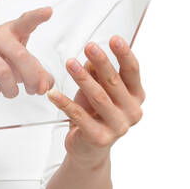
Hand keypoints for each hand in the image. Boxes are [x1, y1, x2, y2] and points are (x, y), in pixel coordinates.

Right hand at [0, 6, 55, 106]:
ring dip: (11, 89)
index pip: (25, 21)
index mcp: (11, 31)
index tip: (49, 12)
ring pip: (2, 72)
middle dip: (31, 77)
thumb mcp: (18, 64)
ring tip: (12, 93)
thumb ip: (36, 73)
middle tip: (35, 90)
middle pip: (19, 55)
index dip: (37, 17)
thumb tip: (46, 85)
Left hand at [46, 35, 144, 161]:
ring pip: (99, 97)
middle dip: (101, 62)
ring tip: (70, 63)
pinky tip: (53, 94)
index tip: (114, 38)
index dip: (124, 54)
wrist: (88, 149)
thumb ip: (97, 75)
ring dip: (83, 78)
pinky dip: (65, 103)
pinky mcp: (100, 138)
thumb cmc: (94, 113)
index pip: (132, 71)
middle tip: (89, 46)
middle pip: (114, 82)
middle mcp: (132, 111)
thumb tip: (91, 58)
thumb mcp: (96, 90)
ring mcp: (118, 127)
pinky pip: (79, 116)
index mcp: (136, 96)